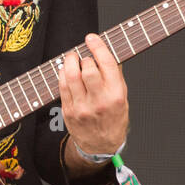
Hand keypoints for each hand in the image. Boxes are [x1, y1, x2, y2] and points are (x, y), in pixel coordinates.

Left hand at [57, 32, 129, 155]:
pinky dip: (62, 74)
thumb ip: (115, 75)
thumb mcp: (122, 97)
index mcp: (116, 95)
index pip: (107, 64)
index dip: (97, 46)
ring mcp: (82, 107)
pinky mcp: (68, 111)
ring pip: (71, 76)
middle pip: (87, 68)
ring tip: (72, 59)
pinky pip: (61, 86)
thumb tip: (105, 51)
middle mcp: (99, 101)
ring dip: (69, 62)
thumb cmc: (113, 119)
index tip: (91, 38)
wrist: (101, 146)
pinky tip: (66, 71)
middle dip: (83, 57)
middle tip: (83, 56)